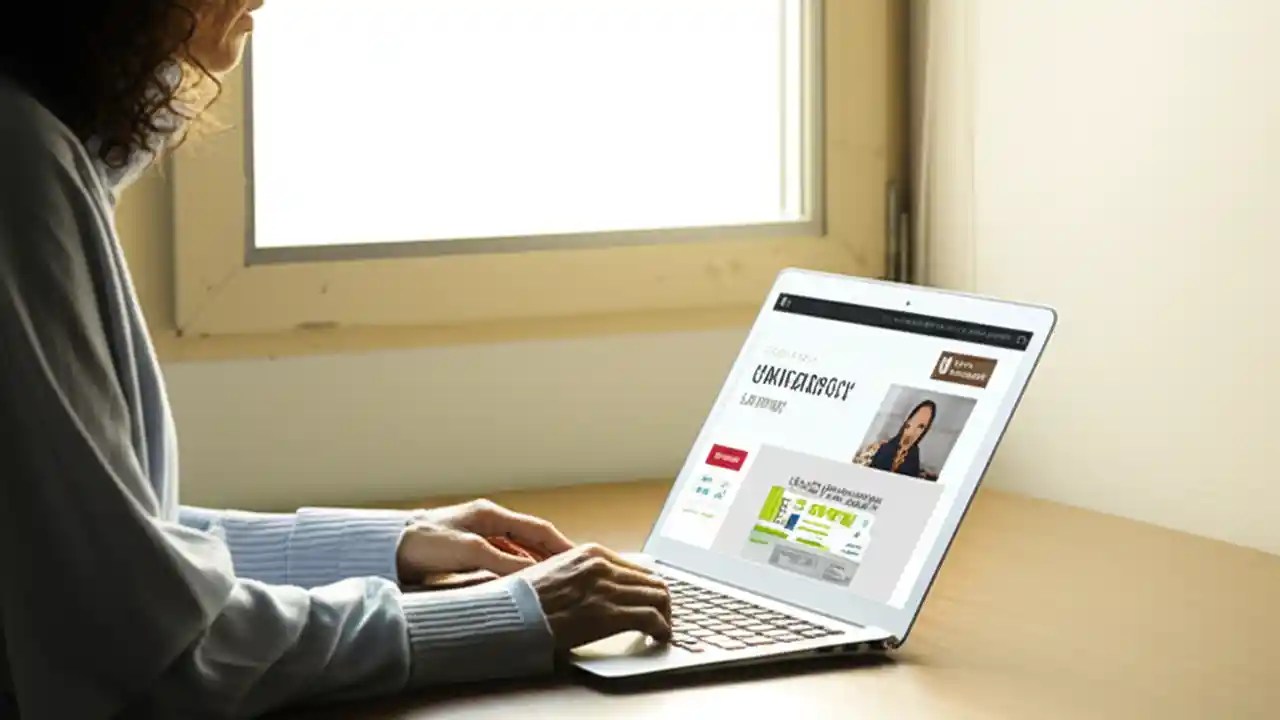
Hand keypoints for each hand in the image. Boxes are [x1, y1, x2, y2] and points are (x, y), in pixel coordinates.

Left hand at [396, 499, 573, 584]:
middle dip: (551, 552)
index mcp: (491, 514)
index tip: (580, 557)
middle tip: (571, 571)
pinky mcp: (465, 550)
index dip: (560, 543)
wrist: (386, 549)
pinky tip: (520, 580)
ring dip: (533, 561)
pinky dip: (515, 567)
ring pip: (515, 548)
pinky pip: (501, 558)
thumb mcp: (468, 551)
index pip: (537, 527)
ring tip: (551, 578)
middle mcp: (487, 521)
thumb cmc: (425, 543)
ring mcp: (476, 535)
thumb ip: (502, 560)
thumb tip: (533, 572)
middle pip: (529, 537)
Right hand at [518, 543, 671, 650]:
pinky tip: (658, 637)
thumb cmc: (525, 598)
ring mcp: (608, 588)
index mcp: (591, 553)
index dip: (645, 587)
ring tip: (661, 629)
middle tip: (660, 617)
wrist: (511, 615)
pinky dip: (661, 629)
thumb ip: (581, 572)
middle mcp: (603, 566)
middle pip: (652, 580)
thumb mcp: (556, 570)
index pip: (636, 567)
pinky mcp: (610, 614)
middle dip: (660, 600)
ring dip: (664, 615)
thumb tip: (598, 584)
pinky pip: (652, 618)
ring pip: (659, 596)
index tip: (646, 600)